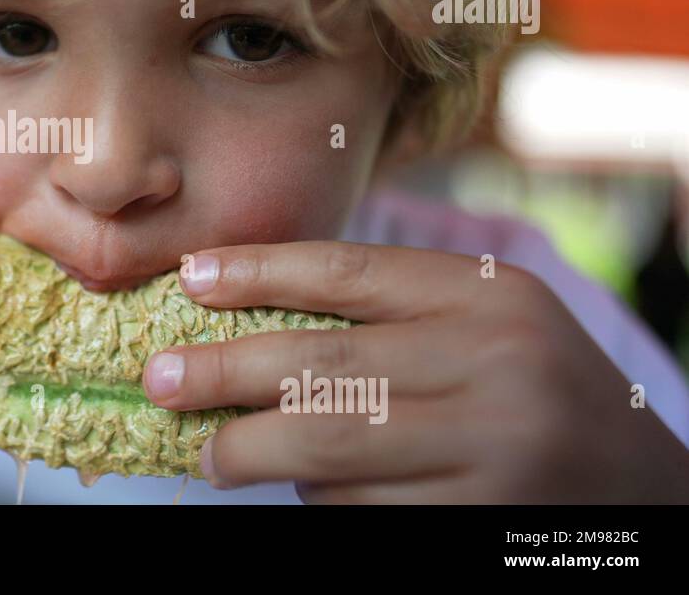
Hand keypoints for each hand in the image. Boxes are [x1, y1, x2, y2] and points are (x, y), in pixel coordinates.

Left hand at [141, 242, 688, 502]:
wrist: (635, 484)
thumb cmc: (528, 386)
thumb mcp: (482, 324)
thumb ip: (387, 316)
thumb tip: (239, 323)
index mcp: (490, 297)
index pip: (350, 272)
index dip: (259, 271)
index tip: (189, 278)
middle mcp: (496, 367)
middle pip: (322, 367)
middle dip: (222, 374)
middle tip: (157, 380)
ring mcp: (492, 451)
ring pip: (331, 452)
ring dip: (260, 453)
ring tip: (215, 453)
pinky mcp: (476, 522)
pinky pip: (360, 510)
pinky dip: (319, 500)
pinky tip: (308, 488)